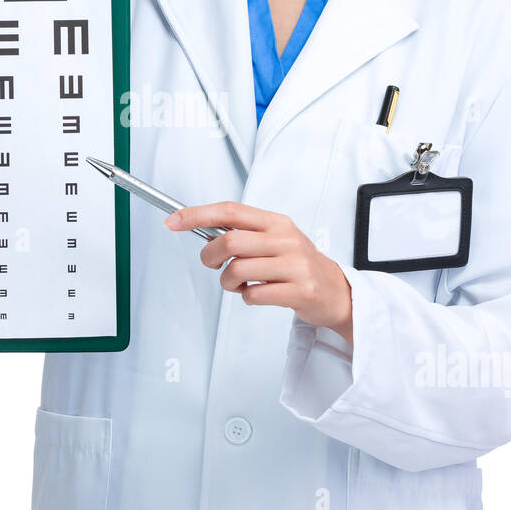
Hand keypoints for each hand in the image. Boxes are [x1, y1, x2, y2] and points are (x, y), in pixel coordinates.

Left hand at [164, 201, 352, 344]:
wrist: (336, 292)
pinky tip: (257, 294)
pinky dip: (247, 297)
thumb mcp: (275, 240)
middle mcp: (286, 239)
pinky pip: (254, 295)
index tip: (174, 220)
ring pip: (237, 270)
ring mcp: (295, 265)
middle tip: (214, 265)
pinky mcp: (299, 290)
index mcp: (276, 222)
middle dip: (210, 256)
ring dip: (228, 282)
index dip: (197, 214)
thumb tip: (200, 227)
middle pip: (230, 242)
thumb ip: (244, 233)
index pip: (230, 211)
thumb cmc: (297, 265)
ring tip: (239, 285)